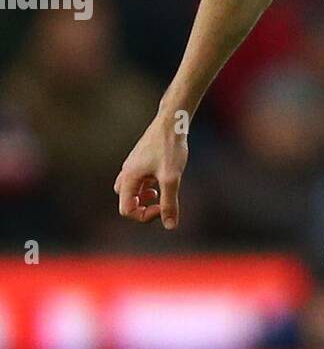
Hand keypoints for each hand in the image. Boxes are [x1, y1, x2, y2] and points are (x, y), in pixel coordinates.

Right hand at [114, 111, 188, 228]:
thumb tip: (170, 226)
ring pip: (131, 190)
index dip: (145, 216)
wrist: (171, 122)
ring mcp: (133, 166)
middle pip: (126, 202)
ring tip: (160, 192)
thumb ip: (169, 203)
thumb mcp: (171, 178)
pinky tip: (162, 180)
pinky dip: (148, 186)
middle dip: (142, 208)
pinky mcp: (141, 160)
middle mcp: (127, 172)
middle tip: (160, 202)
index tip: (162, 208)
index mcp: (129, 178)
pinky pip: (139, 180)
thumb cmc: (170, 148)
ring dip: (144, 197)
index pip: (126, 210)